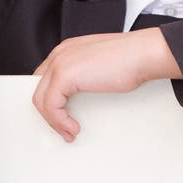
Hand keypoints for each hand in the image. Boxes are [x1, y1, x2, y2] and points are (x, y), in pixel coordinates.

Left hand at [31, 28, 182, 141]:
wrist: (143, 54)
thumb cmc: (130, 59)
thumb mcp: (99, 67)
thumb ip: (84, 76)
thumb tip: (78, 99)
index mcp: (67, 50)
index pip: (45, 78)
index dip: (51, 100)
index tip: (59, 116)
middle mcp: (60, 54)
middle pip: (39, 89)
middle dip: (49, 113)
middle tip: (63, 129)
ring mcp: (60, 63)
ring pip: (41, 100)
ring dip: (54, 121)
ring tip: (69, 132)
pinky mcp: (64, 75)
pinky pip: (50, 106)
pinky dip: (59, 121)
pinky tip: (73, 127)